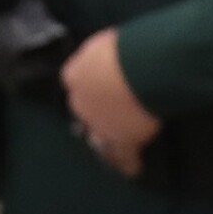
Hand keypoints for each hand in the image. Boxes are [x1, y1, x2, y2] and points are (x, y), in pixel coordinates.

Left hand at [62, 29, 160, 175]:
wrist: (139, 69)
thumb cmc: (124, 47)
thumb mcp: (105, 44)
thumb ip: (101, 56)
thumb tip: (109, 59)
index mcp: (73, 75)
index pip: (73, 81)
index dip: (87, 83)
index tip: (98, 82)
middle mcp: (79, 102)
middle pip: (82, 108)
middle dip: (93, 109)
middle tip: (110, 109)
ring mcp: (98, 124)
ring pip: (99, 135)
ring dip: (108, 136)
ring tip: (117, 144)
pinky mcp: (120, 139)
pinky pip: (123, 155)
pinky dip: (129, 162)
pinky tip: (134, 169)